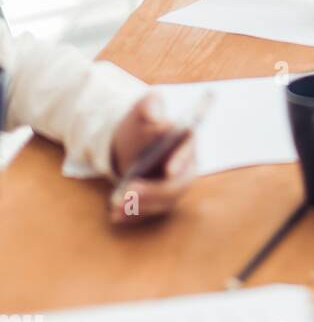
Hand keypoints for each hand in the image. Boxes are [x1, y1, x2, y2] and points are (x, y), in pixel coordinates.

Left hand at [109, 94, 195, 224]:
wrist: (130, 142)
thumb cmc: (141, 123)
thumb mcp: (143, 108)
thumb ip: (149, 105)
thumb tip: (154, 117)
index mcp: (186, 142)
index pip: (189, 152)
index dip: (181, 161)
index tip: (168, 170)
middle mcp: (186, 168)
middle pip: (177, 185)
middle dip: (154, 191)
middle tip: (129, 192)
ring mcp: (174, 187)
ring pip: (163, 203)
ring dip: (141, 207)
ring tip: (116, 206)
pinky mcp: (160, 201)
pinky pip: (150, 212)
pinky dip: (133, 216)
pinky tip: (115, 216)